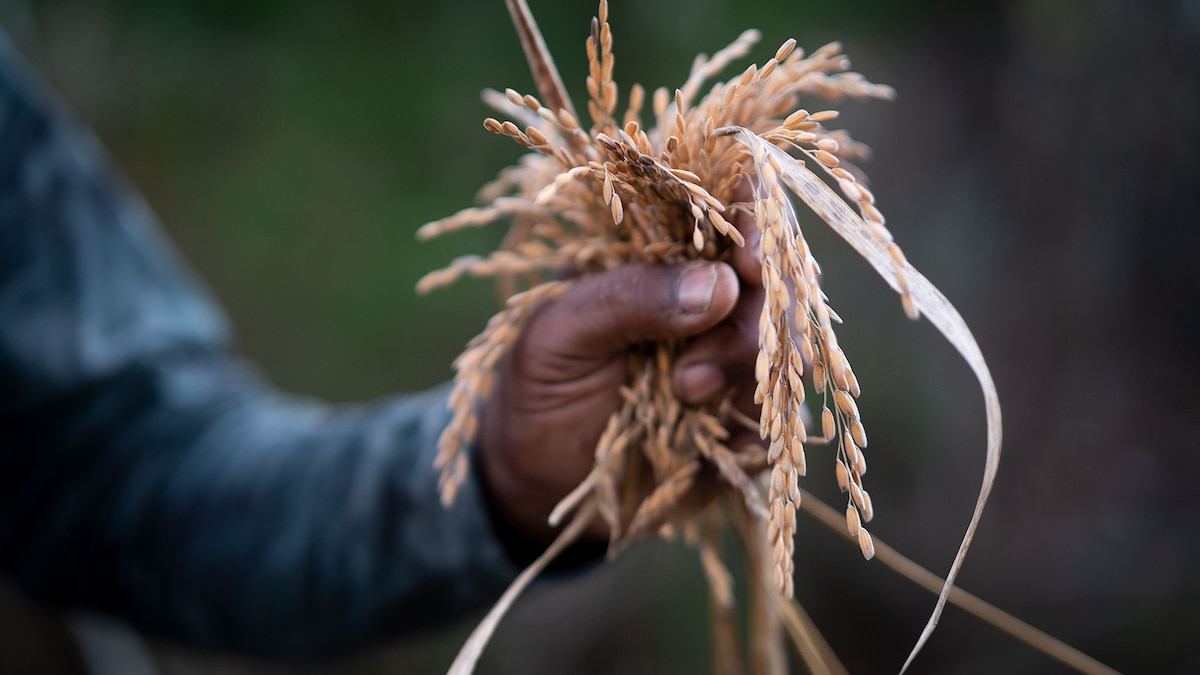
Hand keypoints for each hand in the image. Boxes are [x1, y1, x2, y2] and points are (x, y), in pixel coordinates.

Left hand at [477, 208, 764, 543]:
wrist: (537, 485)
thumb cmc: (537, 390)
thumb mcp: (559, 334)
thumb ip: (628, 300)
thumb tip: (721, 284)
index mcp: (657, 248)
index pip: (726, 200)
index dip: (756, 218)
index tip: (751, 262)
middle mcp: (705, 292)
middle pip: (777, 272)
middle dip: (756, 311)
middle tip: (696, 360)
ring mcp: (731, 353)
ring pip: (787, 338)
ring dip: (748, 364)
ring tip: (685, 390)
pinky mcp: (743, 413)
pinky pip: (780, 405)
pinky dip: (754, 415)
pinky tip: (707, 430)